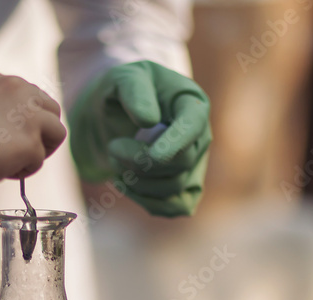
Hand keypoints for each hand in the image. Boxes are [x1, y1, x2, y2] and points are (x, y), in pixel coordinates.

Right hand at [0, 72, 66, 190]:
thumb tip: (17, 134)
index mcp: (1, 80)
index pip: (32, 96)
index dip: (28, 119)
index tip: (14, 136)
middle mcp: (19, 89)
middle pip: (52, 110)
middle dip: (43, 132)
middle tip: (24, 152)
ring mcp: (28, 115)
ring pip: (57, 133)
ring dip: (40, 150)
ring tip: (14, 163)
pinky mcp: (31, 142)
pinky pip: (39, 161)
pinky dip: (24, 170)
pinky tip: (1, 171)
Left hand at [69, 61, 211, 217]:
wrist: (116, 115)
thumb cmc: (122, 91)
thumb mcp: (121, 78)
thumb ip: (133, 90)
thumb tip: (148, 120)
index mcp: (191, 103)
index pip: (192, 126)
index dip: (175, 144)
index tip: (152, 155)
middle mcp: (200, 136)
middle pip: (180, 162)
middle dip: (139, 161)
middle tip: (112, 146)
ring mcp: (194, 165)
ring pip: (173, 187)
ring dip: (136, 180)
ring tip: (116, 160)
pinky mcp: (183, 188)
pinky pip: (172, 207)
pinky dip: (144, 200)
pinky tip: (125, 183)